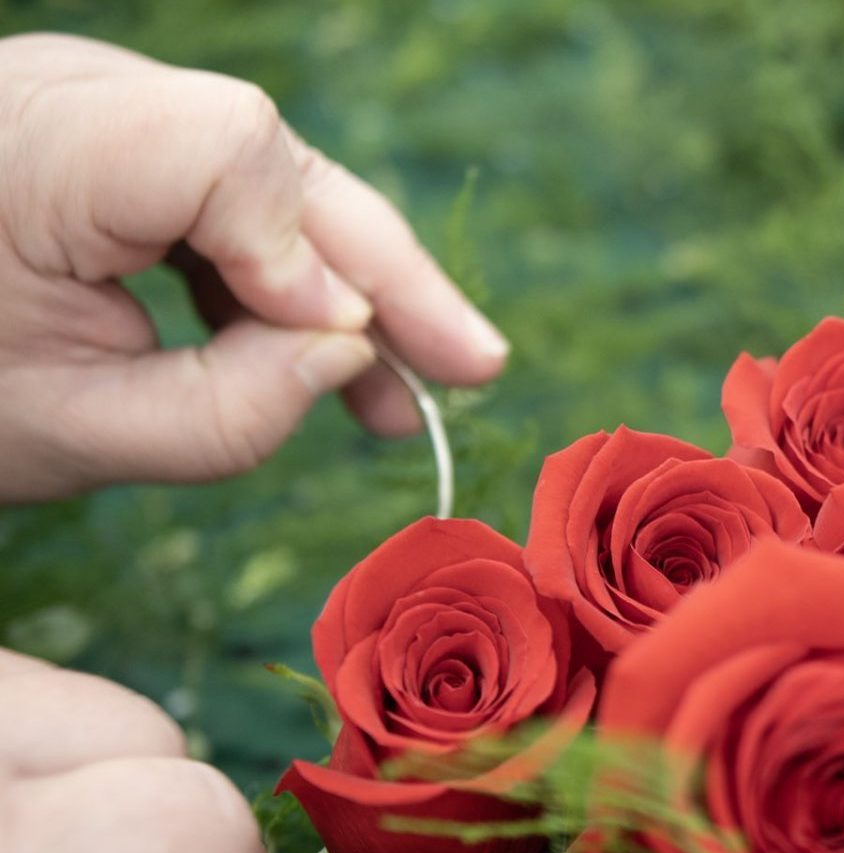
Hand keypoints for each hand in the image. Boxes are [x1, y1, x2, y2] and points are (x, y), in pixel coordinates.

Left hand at [0, 33, 508, 501]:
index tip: (349, 354)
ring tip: (404, 407)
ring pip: (277, 188)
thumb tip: (352, 351)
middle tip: (473, 372)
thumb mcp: (62, 436)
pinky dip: (290, 291)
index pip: (226, 148)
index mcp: (39, 148)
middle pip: (279, 163)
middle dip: (385, 278)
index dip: (306, 252)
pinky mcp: (123, 148)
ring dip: (351, 298)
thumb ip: (219, 411)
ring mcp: (106, 112)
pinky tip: (340, 366)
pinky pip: (238, 207)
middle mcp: (82, 97)